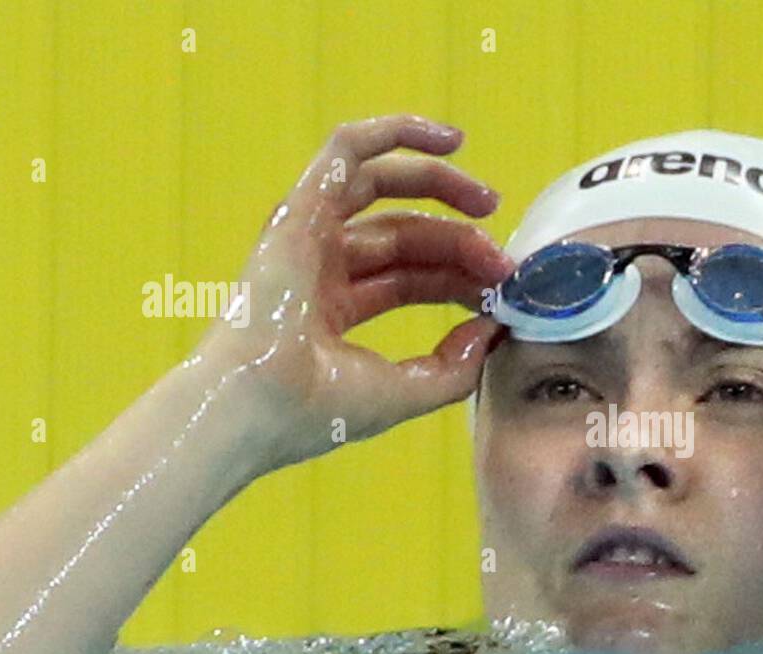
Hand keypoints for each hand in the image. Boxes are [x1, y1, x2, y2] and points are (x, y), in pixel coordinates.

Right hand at [191, 114, 514, 470]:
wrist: (257, 408)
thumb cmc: (315, 412)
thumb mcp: (407, 391)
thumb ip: (457, 366)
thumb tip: (494, 329)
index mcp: (334, 307)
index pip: (415, 277)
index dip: (464, 279)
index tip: (505, 294)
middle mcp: (318, 265)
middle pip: (407, 235)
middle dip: (462, 242)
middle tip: (506, 261)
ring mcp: (306, 234)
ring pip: (381, 186)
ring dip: (441, 184)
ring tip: (489, 201)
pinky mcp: (300, 209)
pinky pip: (346, 149)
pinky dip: (394, 133)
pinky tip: (448, 140)